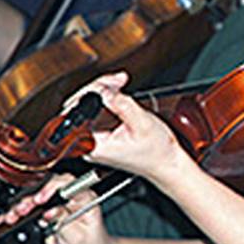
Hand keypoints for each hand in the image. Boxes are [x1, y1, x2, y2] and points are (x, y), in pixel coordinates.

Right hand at [0, 173, 115, 243]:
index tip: (40, 199)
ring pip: (31, 201)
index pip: (66, 183)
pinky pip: (25, 214)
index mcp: (83, 197)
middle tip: (22, 211)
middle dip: (30, 199)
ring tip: (10, 218)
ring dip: (18, 208)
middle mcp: (67, 198)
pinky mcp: (41, 217)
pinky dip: (11, 217)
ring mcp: (53, 207)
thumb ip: (64, 222)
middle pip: (44, 190)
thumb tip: (50, 212)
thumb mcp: (79, 236)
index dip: (51, 188)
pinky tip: (0, 221)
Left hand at [64, 72, 194, 185]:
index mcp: (93, 146)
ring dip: (102, 90)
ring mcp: (93, 140)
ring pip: (86, 106)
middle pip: (78, 106)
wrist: (167, 163)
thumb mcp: (142, 123)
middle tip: (116, 81)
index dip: (89, 92)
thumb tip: (104, 90)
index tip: (105, 85)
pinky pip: (95, 111)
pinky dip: (106, 98)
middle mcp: (88, 145)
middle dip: (98, 87)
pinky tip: (116, 91)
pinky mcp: (100, 136)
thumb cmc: (157, 152)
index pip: (75, 111)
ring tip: (119, 82)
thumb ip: (122, 104)